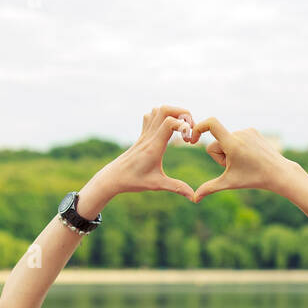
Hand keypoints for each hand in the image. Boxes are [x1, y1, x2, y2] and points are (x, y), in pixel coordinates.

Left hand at [78, 105, 196, 213]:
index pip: (169, 123)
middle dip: (182, 114)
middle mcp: (149, 136)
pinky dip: (162, 116)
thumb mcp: (157, 185)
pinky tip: (168, 130)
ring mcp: (144, 134)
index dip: (184, 125)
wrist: (113, 177)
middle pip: (165, 109)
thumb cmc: (134, 181)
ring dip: (172, 113)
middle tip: (190, 129)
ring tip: (181, 128)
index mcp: (154, 146)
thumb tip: (194, 197)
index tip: (189, 140)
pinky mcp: (142, 135)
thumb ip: (177, 188)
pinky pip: (151, 116)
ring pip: (158, 110)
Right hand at [188, 117, 299, 200]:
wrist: (278, 173)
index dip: (199, 128)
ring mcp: (247, 131)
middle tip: (235, 166)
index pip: (211, 124)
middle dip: (221, 155)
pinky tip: (250, 156)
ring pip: (227, 140)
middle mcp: (239, 133)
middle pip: (217, 142)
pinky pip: (237, 137)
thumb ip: (209, 188)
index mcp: (232, 143)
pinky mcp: (253, 131)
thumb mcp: (229, 183)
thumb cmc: (253, 179)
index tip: (193, 138)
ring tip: (245, 162)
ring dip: (230, 152)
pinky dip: (239, 147)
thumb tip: (194, 199)